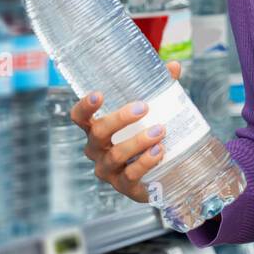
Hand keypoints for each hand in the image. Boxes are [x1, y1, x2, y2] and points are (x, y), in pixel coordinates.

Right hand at [71, 60, 181, 203]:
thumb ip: (161, 89)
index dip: (85, 106)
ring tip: (160, 130)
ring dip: (138, 141)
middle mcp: (97, 150)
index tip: (98, 93)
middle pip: (99, 133)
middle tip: (143, 107)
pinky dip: (145, 162)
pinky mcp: (125, 187)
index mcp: (98, 129)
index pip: (80, 117)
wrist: (165, 172)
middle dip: (119, 119)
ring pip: (116, 155)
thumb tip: (174, 66)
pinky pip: (131, 175)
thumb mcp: (154, 111)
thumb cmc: (148, 134)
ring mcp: (109, 170)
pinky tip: (159, 151)